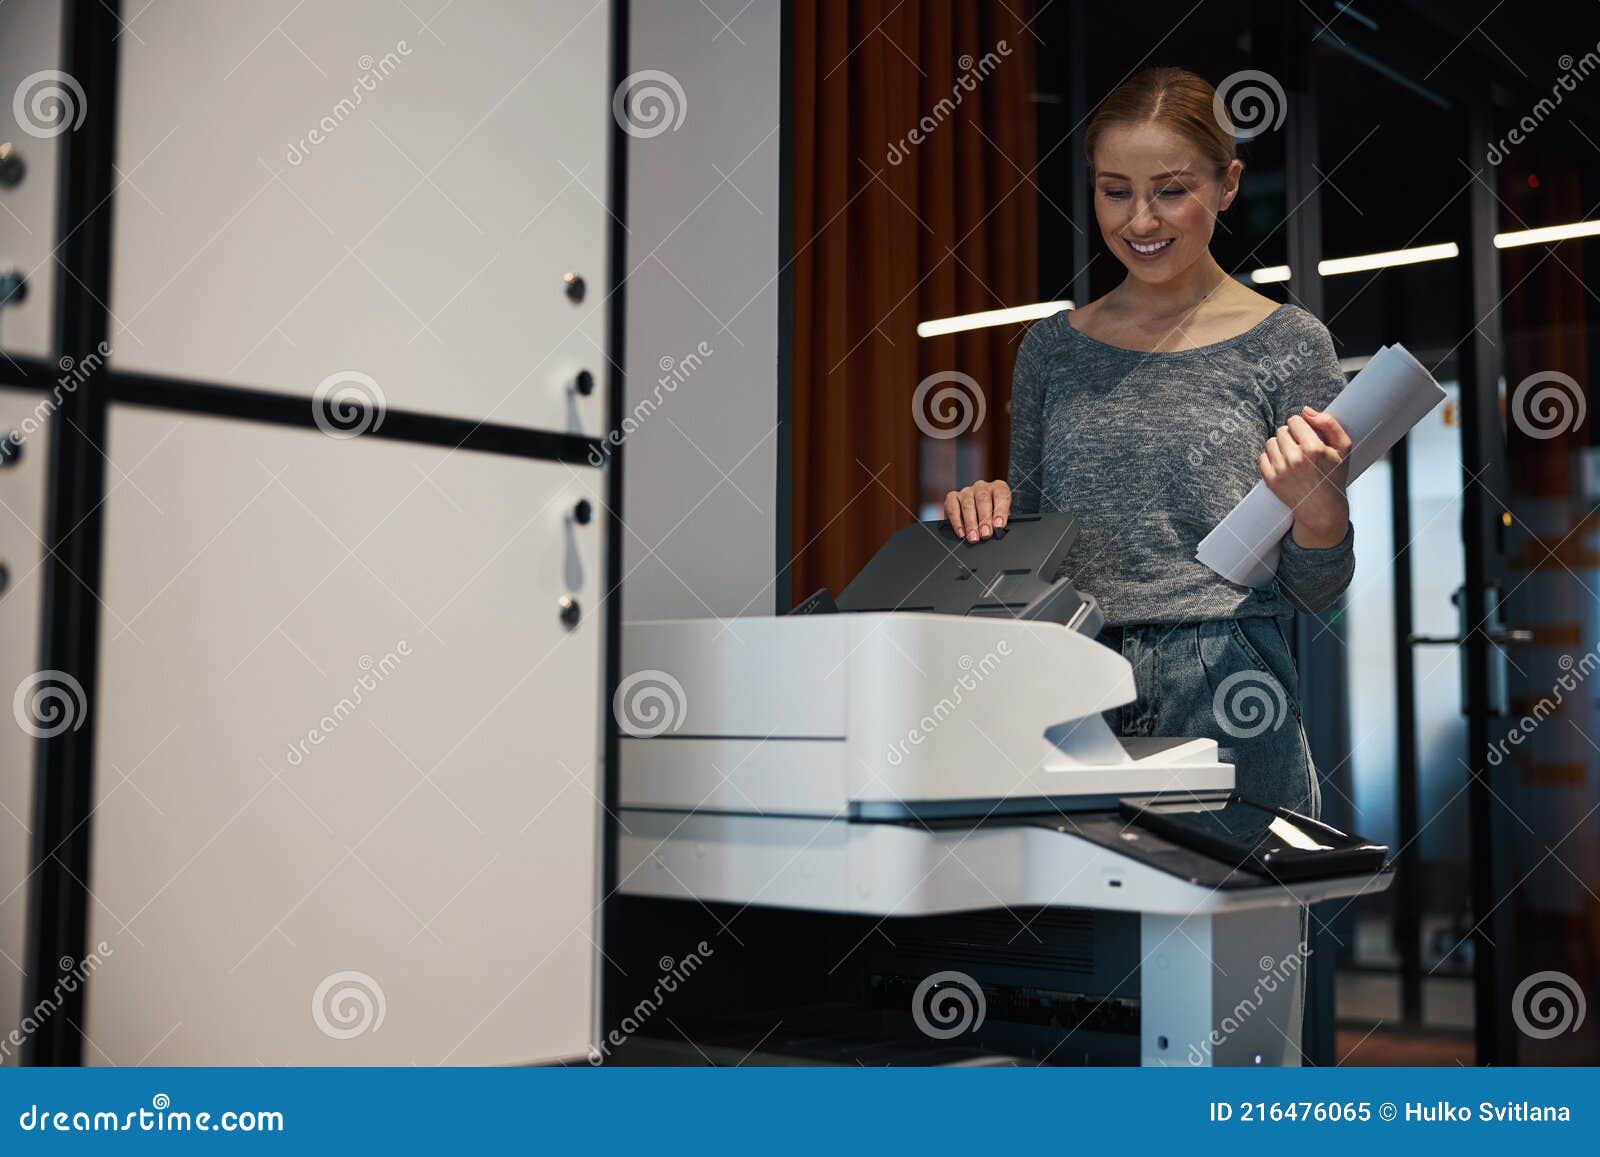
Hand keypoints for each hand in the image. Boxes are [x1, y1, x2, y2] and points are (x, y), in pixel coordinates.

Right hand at [944, 479, 1010, 541]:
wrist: (976, 515)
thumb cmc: (992, 517)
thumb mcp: (1000, 518)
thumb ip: (1000, 522)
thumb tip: (998, 531)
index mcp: (998, 487)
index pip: (1001, 494)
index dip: (1001, 510)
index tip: (999, 526)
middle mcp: (981, 487)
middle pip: (983, 499)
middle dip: (984, 519)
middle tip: (985, 534)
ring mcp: (966, 491)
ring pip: (968, 505)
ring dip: (971, 524)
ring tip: (974, 537)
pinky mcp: (952, 497)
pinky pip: (953, 508)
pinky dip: (957, 522)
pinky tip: (961, 533)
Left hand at [1258, 406, 1351, 548]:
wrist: (1322, 509)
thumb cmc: (1334, 476)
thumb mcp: (1343, 448)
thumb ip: (1329, 424)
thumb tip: (1306, 411)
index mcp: (1313, 448)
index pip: (1295, 420)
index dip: (1301, 426)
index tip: (1307, 435)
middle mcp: (1295, 459)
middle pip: (1282, 430)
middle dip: (1291, 436)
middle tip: (1301, 448)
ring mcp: (1281, 470)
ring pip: (1271, 442)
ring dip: (1280, 446)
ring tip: (1292, 456)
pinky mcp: (1270, 480)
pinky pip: (1262, 457)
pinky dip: (1271, 458)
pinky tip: (1284, 465)